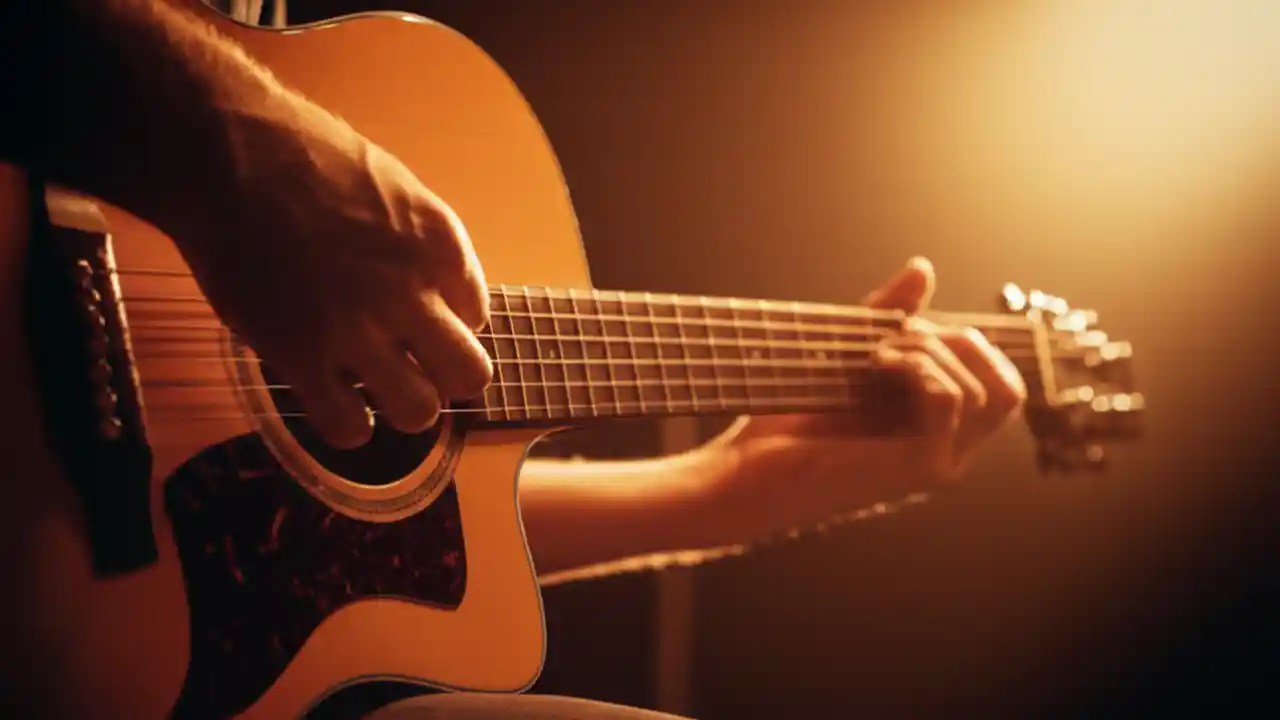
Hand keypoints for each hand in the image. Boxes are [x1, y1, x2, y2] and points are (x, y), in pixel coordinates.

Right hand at [175, 113, 491, 448]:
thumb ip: (422, 244)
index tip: (417, 313)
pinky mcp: (300, 355)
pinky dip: (349, 426)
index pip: (477, 312)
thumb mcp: (393, 186)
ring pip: (418, 411)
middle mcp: (408, 290)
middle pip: (470, 375)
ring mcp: (356, 328)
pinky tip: (336, 403)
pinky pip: (347, 427)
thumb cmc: (303, 155)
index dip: (448, 319)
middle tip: (416, 365)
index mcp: (438, 242)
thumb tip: (442, 295)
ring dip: (403, 406)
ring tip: (377, 386)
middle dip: (446, 376)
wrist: (226, 152)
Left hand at [698, 257, 1025, 540]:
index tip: (904, 331)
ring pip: (984, 392)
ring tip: (876, 353)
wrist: (742, 474)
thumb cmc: (785, 423)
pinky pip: (950, 400)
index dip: (965, 344)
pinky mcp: (917, 468)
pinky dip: (917, 367)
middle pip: (1009, 389)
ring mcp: (937, 464)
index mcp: (937, 431)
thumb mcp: (846, 357)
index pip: (1000, 383)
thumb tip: (923, 267)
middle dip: (959, 343)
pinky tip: (875, 365)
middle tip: (896, 338)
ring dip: (930, 351)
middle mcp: (947, 452)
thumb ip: (888, 317)